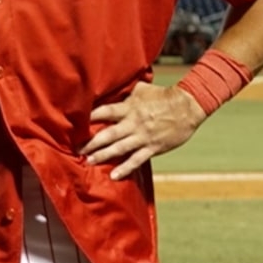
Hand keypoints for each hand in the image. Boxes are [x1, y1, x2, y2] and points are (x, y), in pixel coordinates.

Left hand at [78, 82, 204, 180]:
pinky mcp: (153, 147)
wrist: (187, 107)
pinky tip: (114, 176)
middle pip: (108, 134)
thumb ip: (125, 92)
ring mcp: (143, 136)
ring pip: (119, 148)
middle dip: (91, 142)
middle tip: (76, 149)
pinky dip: (125, 168)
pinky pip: (136, 160)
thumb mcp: (141, 88)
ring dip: (103, 156)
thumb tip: (110, 87)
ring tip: (88, 161)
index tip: (75, 124)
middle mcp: (133, 123)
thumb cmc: (163, 96)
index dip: (89, 117)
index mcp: (129, 107)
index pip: (105, 112)